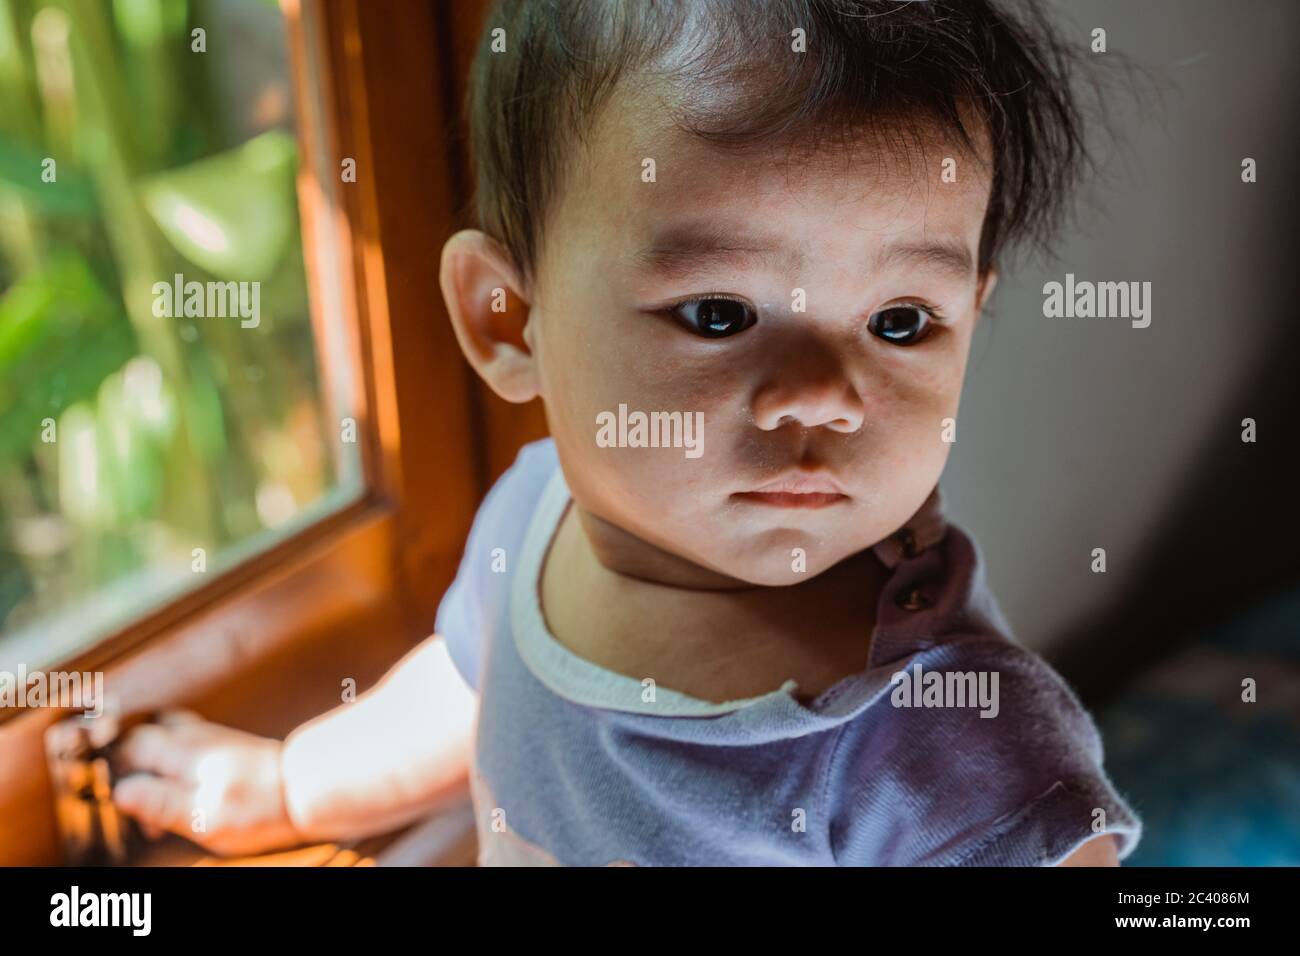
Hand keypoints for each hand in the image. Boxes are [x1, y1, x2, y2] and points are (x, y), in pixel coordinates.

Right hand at [112, 709, 303, 857]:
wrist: (309, 787)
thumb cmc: (258, 808)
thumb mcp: (204, 817)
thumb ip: (161, 802)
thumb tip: (119, 792)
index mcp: (184, 754)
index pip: (132, 745)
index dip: (113, 765)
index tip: (109, 792)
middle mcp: (197, 737)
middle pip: (147, 733)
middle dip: (129, 757)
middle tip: (130, 792)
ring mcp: (215, 736)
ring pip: (169, 732)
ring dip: (153, 754)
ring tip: (154, 787)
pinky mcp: (230, 744)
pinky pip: (189, 737)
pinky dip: (175, 754)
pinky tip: (182, 778)